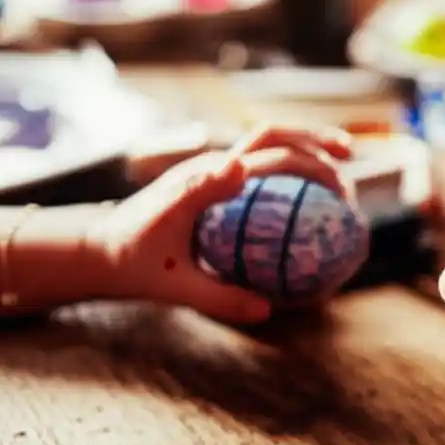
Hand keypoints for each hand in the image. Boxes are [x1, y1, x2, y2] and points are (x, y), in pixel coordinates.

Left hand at [87, 126, 352, 323]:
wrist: (95, 247)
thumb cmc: (132, 264)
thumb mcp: (172, 286)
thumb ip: (218, 296)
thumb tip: (268, 308)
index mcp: (201, 182)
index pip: (263, 160)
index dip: (305, 166)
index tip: (335, 186)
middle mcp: (209, 166)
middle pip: (270, 135)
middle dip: (314, 141)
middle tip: (350, 161)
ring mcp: (211, 170)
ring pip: (266, 141)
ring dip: (306, 144)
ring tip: (344, 161)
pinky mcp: (214, 180)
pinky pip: (260, 164)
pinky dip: (291, 165)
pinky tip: (313, 190)